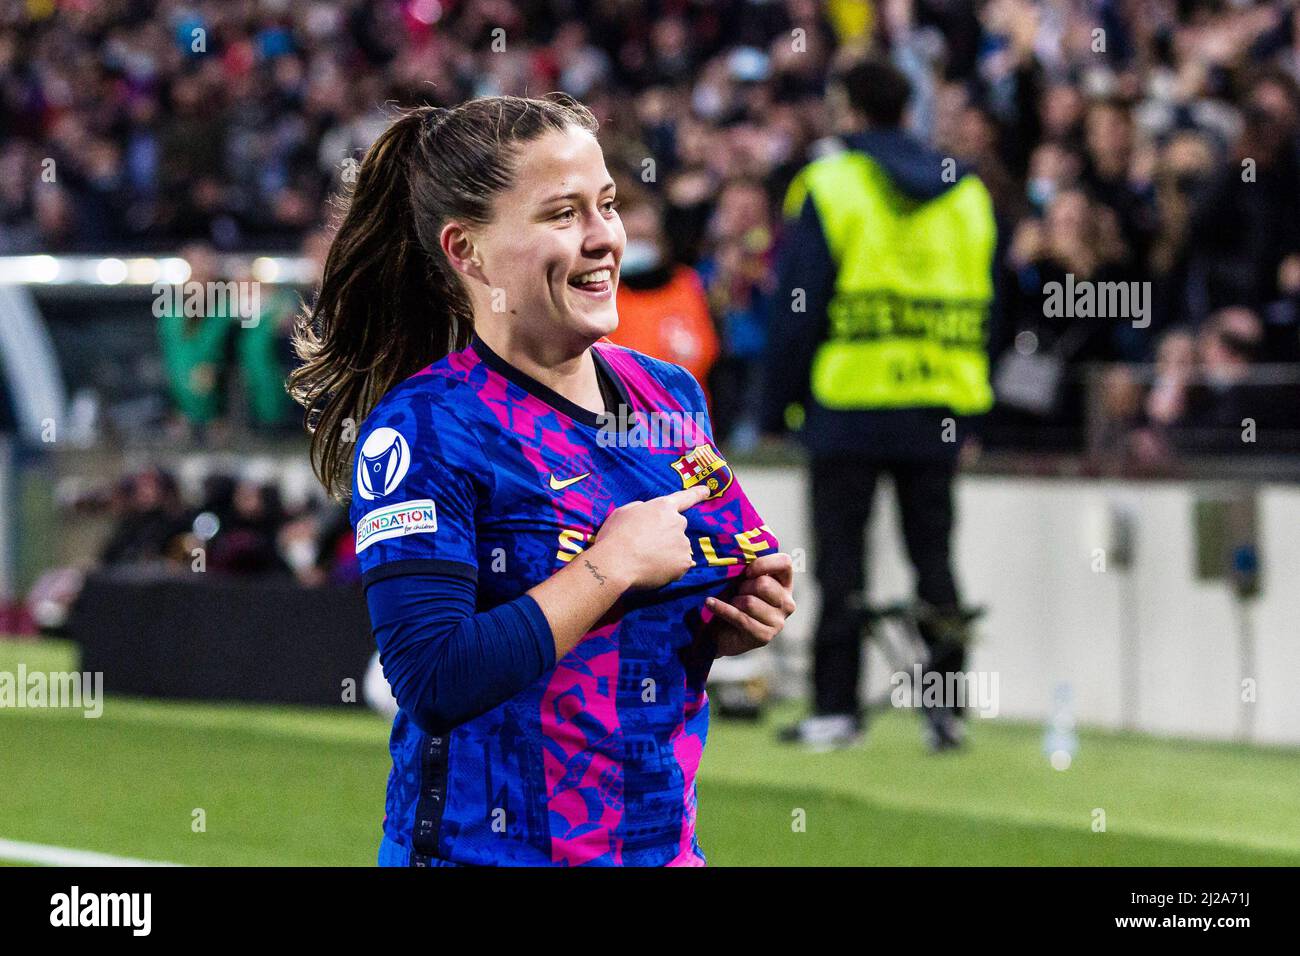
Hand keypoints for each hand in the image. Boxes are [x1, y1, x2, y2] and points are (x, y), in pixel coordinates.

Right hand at [592, 484, 709, 588]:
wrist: (616, 563)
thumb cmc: (615, 535)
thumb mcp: (623, 512)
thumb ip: (640, 509)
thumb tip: (647, 512)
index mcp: (663, 507)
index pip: (684, 498)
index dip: (697, 493)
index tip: (707, 491)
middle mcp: (678, 523)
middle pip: (677, 528)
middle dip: (666, 535)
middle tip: (646, 545)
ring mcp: (683, 544)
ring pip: (678, 548)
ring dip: (667, 553)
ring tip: (646, 559)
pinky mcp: (683, 563)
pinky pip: (678, 565)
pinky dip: (669, 568)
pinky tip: (653, 570)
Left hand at [705, 552, 795, 657]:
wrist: (718, 629)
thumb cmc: (731, 596)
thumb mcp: (739, 577)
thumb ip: (745, 563)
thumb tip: (732, 543)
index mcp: (784, 583)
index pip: (785, 563)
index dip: (764, 563)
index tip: (747, 571)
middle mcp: (787, 602)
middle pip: (764, 584)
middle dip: (743, 586)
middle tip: (735, 591)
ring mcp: (778, 622)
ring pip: (751, 602)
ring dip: (734, 601)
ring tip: (730, 602)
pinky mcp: (765, 637)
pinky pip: (740, 617)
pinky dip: (722, 609)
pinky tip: (710, 603)